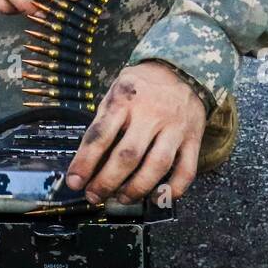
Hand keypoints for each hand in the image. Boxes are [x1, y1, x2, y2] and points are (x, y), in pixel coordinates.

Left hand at [65, 61, 206, 204]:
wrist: (182, 70)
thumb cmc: (141, 86)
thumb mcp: (116, 90)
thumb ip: (104, 121)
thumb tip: (86, 161)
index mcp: (125, 100)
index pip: (101, 135)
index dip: (85, 162)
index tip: (74, 182)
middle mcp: (151, 114)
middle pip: (128, 155)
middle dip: (107, 181)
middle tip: (95, 196)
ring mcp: (174, 128)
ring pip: (157, 166)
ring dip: (136, 189)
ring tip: (121, 198)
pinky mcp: (193, 139)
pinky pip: (186, 171)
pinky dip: (172, 190)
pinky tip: (157, 198)